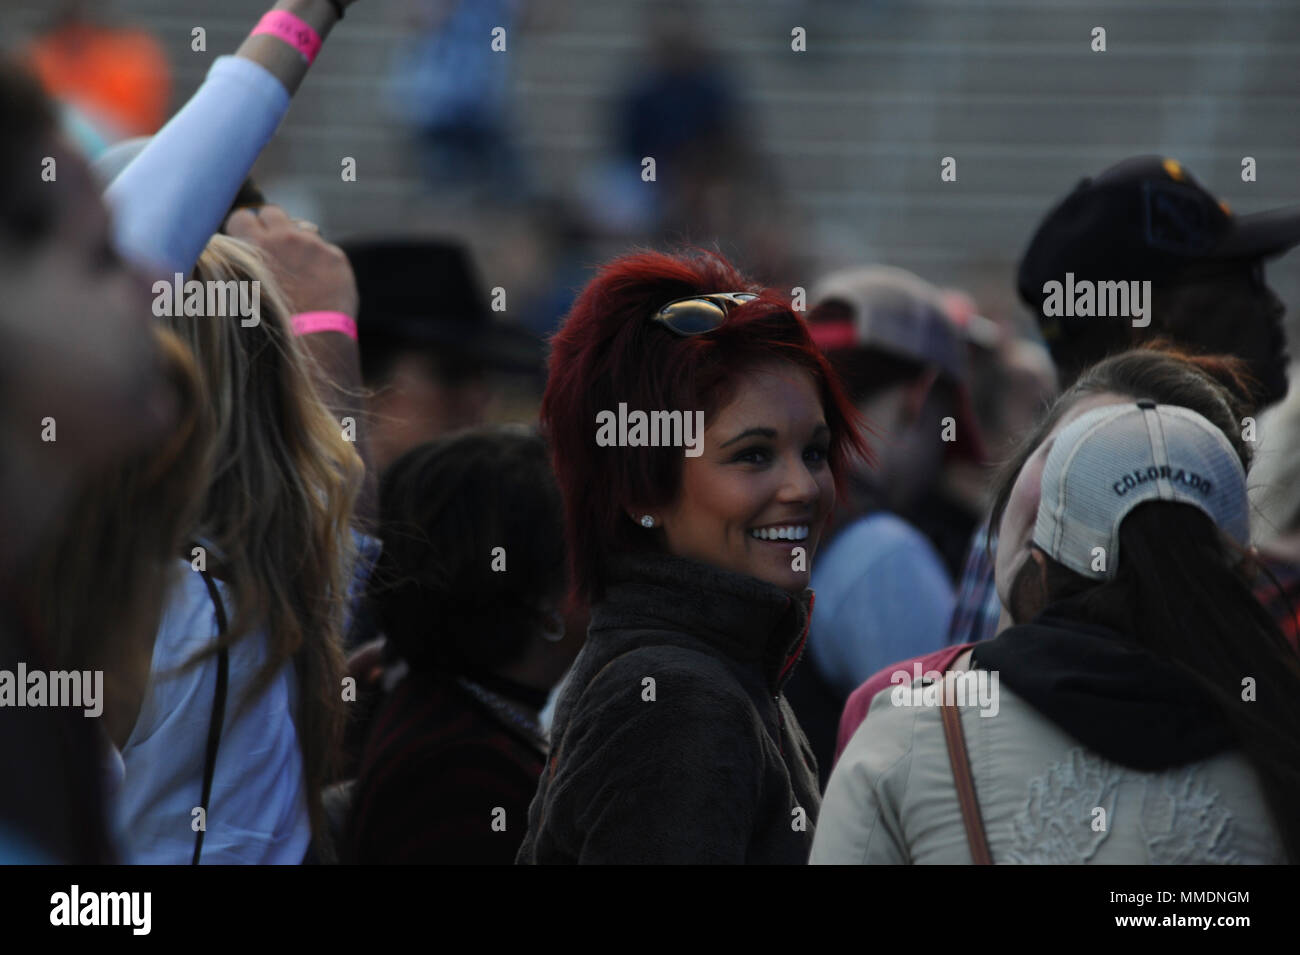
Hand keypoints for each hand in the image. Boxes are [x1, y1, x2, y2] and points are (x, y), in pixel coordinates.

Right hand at [225, 204, 357, 316]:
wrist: (310, 340)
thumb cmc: (269, 324)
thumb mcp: (240, 293)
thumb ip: (241, 266)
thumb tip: (238, 256)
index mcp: (252, 245)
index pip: (241, 217)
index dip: (245, 230)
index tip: (248, 242)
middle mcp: (282, 238)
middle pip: (272, 212)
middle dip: (271, 227)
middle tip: (274, 248)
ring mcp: (311, 245)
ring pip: (301, 226)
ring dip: (298, 239)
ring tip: (298, 265)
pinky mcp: (335, 256)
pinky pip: (325, 249)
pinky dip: (321, 261)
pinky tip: (320, 283)